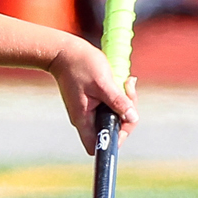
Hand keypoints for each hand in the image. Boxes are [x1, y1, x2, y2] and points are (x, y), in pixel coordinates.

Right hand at [48, 38, 137, 155]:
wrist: (64, 52)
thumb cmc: (80, 65)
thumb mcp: (102, 83)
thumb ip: (118, 102)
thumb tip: (133, 118)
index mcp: (83, 119)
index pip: (99, 145)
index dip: (115, 139)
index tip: (125, 121)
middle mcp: (86, 119)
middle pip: (112, 131)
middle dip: (127, 115)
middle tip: (129, 92)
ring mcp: (89, 111)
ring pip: (115, 117)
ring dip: (126, 103)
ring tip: (127, 83)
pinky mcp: (94, 102)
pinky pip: (112, 106)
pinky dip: (120, 97)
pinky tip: (122, 82)